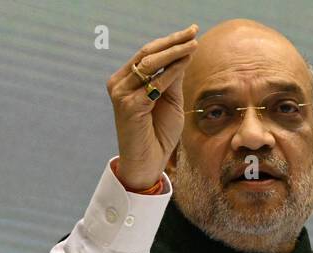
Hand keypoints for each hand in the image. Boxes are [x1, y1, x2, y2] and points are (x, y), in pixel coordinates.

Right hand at [107, 25, 198, 191]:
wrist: (146, 162)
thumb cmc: (158, 134)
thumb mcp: (169, 102)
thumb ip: (172, 80)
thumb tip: (183, 56)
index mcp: (126, 80)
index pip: (148, 53)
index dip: (170, 41)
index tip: (191, 32)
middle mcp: (119, 83)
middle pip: (148, 53)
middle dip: (173, 41)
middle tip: (193, 31)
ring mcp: (121, 93)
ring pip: (150, 64)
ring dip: (174, 52)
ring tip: (193, 44)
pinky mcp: (129, 105)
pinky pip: (155, 83)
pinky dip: (171, 71)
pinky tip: (185, 62)